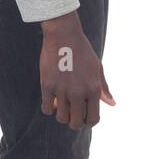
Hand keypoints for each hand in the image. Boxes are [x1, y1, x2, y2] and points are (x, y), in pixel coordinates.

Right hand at [39, 10, 114, 128]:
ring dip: (62, 116)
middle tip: (73, 116)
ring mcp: (62, 90)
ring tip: (62, 106)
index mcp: (93, 89)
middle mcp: (78, 92)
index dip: (89, 122)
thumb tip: (112, 104)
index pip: (93, 119)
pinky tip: (52, 100)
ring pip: (61, 118)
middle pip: (76, 124)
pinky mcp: (47, 86)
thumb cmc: (83, 51)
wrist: (64, 35)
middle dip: (75, 123)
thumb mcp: (97, 68)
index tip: (85, 118)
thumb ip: (104, 88)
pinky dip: (49, 108)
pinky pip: (46, 109)